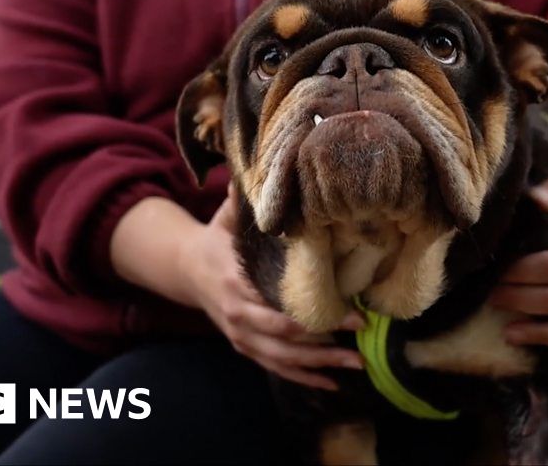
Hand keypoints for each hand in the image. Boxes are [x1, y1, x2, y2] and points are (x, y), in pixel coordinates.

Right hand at [182, 186, 364, 389]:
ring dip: (322, 366)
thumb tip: (269, 166)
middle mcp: (237, 315)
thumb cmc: (216, 238)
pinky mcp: (245, 347)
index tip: (354, 311)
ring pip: (283, 359)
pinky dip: (304, 378)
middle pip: (286, 338)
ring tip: (359, 365)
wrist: (183, 269)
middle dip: (327, 342)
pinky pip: (276, 368)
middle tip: (364, 335)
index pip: (282, 305)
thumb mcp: (227, 216)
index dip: (318, 312)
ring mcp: (240, 336)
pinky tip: (333, 381)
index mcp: (237, 283)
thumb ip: (245, 197)